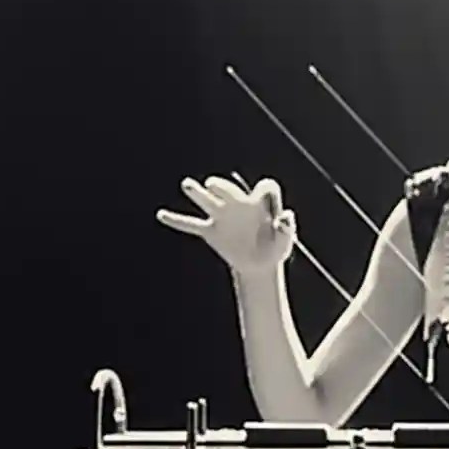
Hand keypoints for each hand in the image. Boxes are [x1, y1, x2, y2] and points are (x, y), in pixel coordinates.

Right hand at [155, 176, 295, 274]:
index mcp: (259, 203)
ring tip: (187, 185)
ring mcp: (223, 217)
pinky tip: (161, 215)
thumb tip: (287, 216)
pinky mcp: (212, 232)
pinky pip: (191, 224)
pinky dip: (177, 220)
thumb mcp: (285, 242)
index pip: (264, 187)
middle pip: (228, 189)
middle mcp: (239, 204)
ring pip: (207, 200)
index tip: (265, 197)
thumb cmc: (274, 249)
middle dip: (221, 186)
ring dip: (198, 193)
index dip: (266, 190)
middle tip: (211, 185)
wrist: (259, 264)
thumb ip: (287, 229)